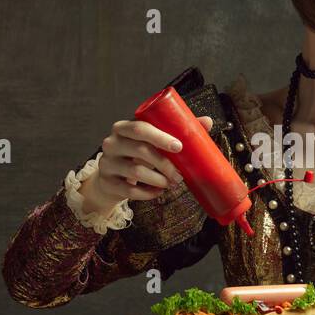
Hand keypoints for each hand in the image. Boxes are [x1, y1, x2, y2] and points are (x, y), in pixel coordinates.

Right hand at [87, 114, 213, 204]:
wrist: (110, 178)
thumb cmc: (136, 155)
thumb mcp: (152, 142)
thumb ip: (176, 131)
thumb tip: (207, 121)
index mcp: (123, 128)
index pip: (140, 128)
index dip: (160, 137)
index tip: (179, 147)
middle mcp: (111, 143)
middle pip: (140, 150)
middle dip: (165, 164)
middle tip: (180, 175)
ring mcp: (106, 163)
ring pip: (136, 172)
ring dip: (159, 180)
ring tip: (171, 183)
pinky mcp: (107, 183)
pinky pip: (130, 191)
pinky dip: (148, 193)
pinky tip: (158, 192)